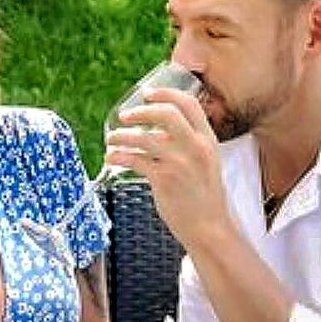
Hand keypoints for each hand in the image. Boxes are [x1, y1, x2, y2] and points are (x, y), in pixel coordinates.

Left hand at [105, 87, 232, 250]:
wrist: (209, 227)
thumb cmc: (204, 196)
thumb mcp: (206, 162)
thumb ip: (188, 144)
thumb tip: (157, 130)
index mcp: (208, 140)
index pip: (189, 104)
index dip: (166, 93)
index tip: (147, 94)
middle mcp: (196, 148)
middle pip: (166, 114)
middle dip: (141, 112)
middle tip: (124, 116)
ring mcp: (180, 163)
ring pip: (144, 138)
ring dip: (122, 136)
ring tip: (111, 140)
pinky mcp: (164, 180)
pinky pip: (135, 160)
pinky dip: (118, 156)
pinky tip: (112, 158)